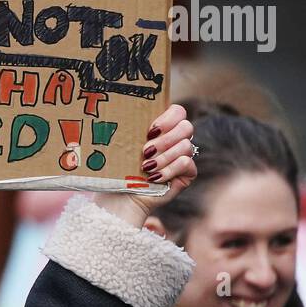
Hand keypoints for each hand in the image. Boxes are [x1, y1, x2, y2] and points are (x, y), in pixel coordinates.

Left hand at [93, 104, 196, 226]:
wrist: (120, 196)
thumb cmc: (118, 169)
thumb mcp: (123, 145)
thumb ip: (132, 128)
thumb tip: (122, 109)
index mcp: (162, 129)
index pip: (178, 111)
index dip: (169, 117)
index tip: (151, 130)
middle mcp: (176, 141)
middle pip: (186, 126)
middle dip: (165, 139)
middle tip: (146, 151)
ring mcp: (183, 157)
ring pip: (186, 146)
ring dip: (164, 157)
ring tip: (146, 167)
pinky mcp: (186, 174)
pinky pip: (187, 163)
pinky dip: (169, 170)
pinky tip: (154, 177)